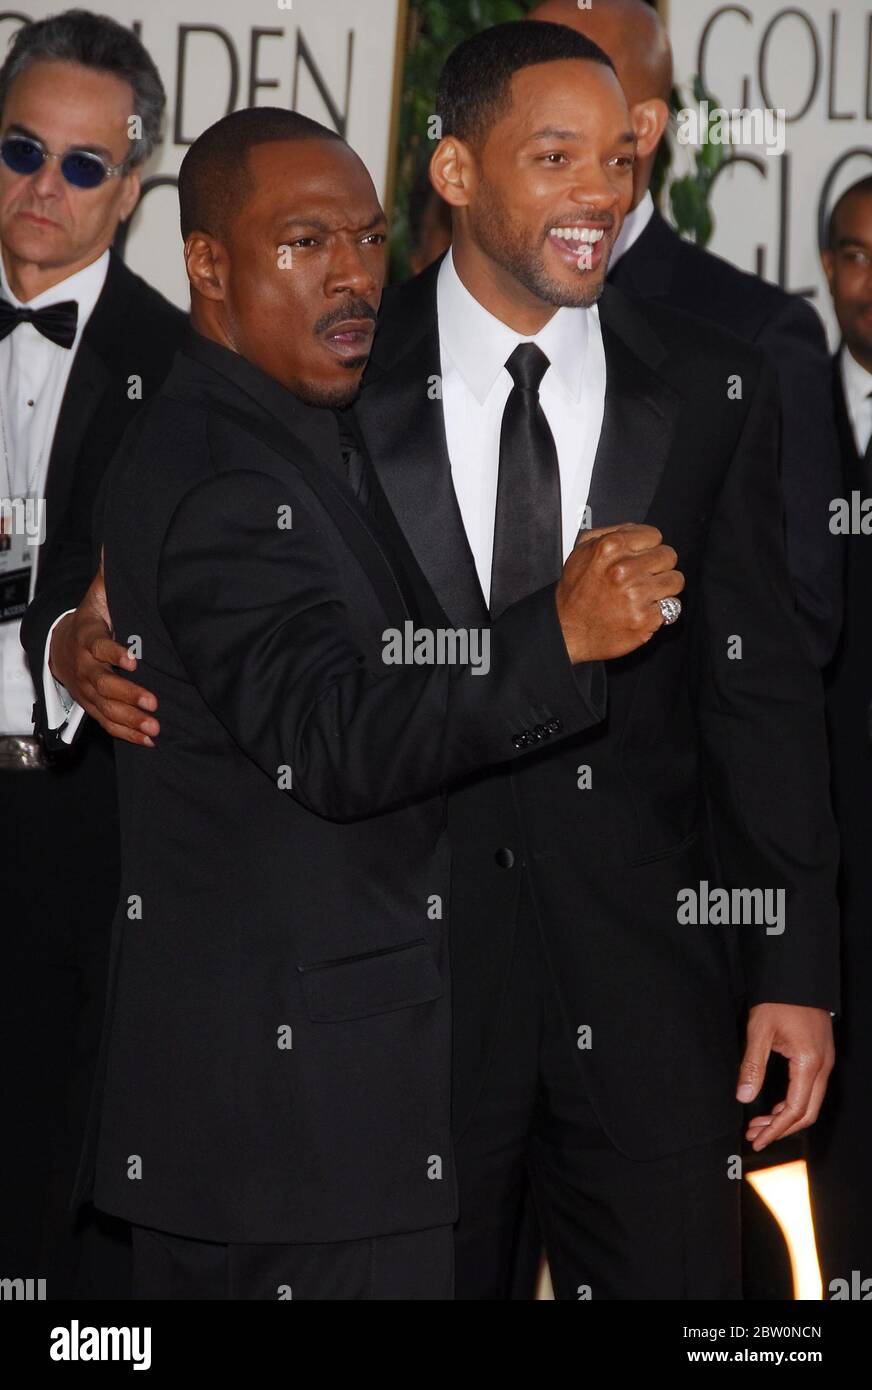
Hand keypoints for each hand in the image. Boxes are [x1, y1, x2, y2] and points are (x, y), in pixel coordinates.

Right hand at [49, 553, 159, 746]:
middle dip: (129, 694)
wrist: (60, 646)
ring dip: (130, 718)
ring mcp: (88, 690)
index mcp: (87, 637)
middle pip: (104, 683)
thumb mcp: (100, 595)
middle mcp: (86, 667)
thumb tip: (119, 547)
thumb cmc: (90, 619)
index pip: (99, 645)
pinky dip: (127, 733)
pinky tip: (149, 740)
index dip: (115, 653)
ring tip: (155, 725)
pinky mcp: (93, 706)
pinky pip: (107, 723)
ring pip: (107, 708)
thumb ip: (112, 576)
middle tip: (154, 701)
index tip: (134, 659)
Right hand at [555, 522, 683, 663]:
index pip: (654, 536)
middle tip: (644, 576)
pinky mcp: (645, 619)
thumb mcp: (582, 551)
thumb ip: (610, 532)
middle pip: (668, 556)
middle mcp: (624, 569)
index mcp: (610, 547)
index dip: (648, 547)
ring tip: (646, 593)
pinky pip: (672, 606)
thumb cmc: (575, 593)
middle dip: (658, 566)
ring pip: (675, 580)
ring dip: (663, 587)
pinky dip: (661, 610)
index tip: (642, 557)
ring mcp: (637, 595)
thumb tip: (635, 530)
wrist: (568, 630)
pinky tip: (642, 609)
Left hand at [737, 1003, 834, 1150]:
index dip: (775, 1129)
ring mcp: (824, 1062)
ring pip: (809, 1102)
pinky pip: (810, 1089)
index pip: (794, 1110)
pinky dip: (792, 1103)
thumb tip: (744, 1097)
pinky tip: (773, 1105)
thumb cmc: (779, 1000)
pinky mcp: (820, 1056)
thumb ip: (753, 1066)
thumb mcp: (760, 1031)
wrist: (797, 976)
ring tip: (758, 1123)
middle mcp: (822, 1067)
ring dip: (785, 1117)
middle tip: (754, 1135)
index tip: (757, 1140)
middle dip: (780, 1128)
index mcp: (809, 1063)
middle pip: (806, 1113)